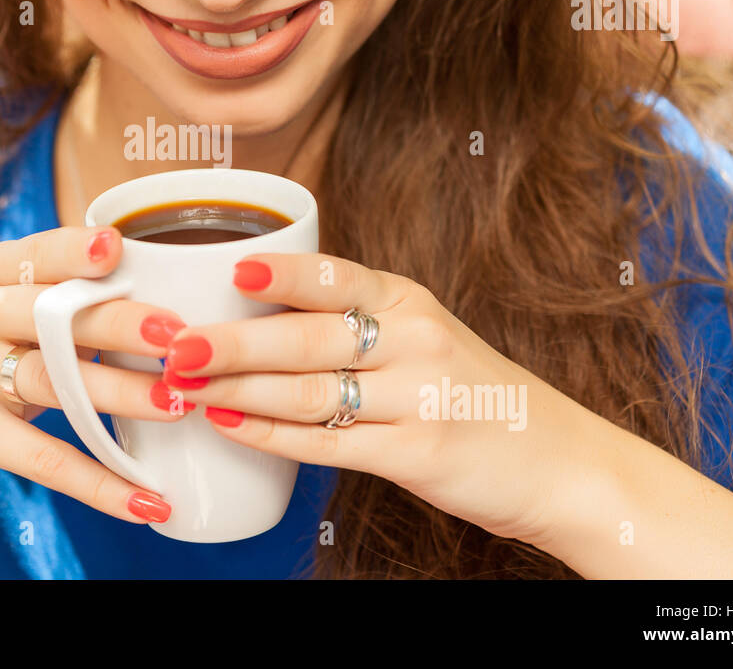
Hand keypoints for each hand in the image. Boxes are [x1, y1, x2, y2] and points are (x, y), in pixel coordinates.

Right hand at [0, 225, 192, 523]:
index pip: (34, 253)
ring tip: (177, 404)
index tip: (121, 250)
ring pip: (53, 381)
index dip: (77, 252)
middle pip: (50, 314)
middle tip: (176, 337)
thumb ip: (55, 302)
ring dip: (121, 395)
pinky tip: (144, 500)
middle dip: (118, 323)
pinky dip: (99, 483)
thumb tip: (155, 301)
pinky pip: (43, 458)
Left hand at [159, 253, 602, 546]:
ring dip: (237, 388)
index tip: (230, 271)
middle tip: (174, 345)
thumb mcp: (426, 337)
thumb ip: (358, 322)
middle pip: (306, 336)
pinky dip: (272, 435)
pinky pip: (328, 443)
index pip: (336, 276)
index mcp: (411, 301)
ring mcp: (418, 398)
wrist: (558, 463)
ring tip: (184, 385)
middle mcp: (415, 340)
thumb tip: (257, 313)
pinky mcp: (416, 453)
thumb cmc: (473, 394)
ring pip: (308, 390)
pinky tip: (231, 426)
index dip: (281, 273)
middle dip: (232, 341)